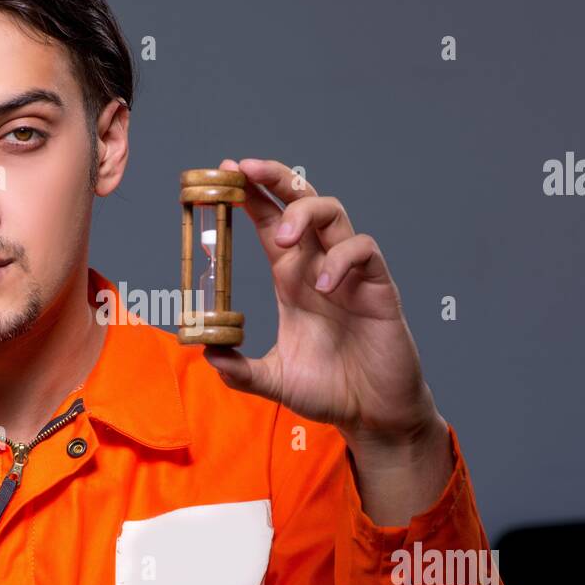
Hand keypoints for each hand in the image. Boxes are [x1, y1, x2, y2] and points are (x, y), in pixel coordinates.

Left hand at [201, 158, 444, 449]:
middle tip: (245, 170)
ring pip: (333, 213)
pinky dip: (341, 259)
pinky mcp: (378, 287)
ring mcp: (350, 273)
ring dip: (304, 213)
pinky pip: (364, 251)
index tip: (225, 172)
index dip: (251, 194)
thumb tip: (206, 353)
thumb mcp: (273, 380)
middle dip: (275, 178)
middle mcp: (319, 265)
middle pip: (301, 200)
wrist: (373, 414)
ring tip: (284, 239)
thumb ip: (239, 369)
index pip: (270, 221)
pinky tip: (325, 286)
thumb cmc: (329, 390)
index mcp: (292, 278)